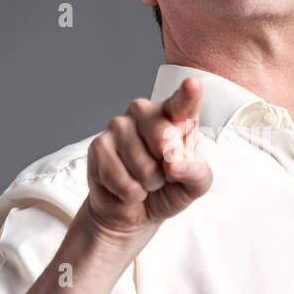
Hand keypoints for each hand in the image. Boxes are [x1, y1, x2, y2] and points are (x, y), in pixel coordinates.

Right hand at [84, 76, 212, 241]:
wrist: (136, 208)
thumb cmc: (169, 188)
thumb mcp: (195, 184)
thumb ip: (195, 171)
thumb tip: (173, 163)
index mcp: (174, 114)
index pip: (183, 103)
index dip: (188, 95)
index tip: (193, 85)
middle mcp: (145, 112)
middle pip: (165, 141)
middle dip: (168, 171)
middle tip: (163, 173)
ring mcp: (119, 125)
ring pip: (145, 168)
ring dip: (149, 185)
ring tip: (145, 180)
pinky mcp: (99, 145)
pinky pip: (124, 182)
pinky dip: (131, 193)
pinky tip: (129, 187)